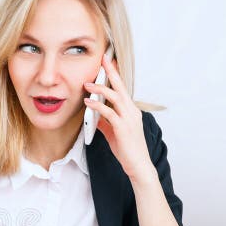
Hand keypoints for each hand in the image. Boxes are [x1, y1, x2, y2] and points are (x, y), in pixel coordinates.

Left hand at [83, 56, 154, 182]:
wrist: (138, 165)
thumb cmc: (127, 150)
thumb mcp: (114, 133)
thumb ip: (105, 122)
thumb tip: (94, 116)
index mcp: (131, 111)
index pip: (122, 89)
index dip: (115, 75)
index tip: (108, 63)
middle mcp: (132, 112)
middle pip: (121, 87)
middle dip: (111, 72)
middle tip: (102, 60)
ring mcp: (128, 119)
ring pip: (115, 97)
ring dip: (100, 89)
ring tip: (87, 85)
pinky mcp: (122, 128)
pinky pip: (108, 113)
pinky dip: (97, 106)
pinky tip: (88, 103)